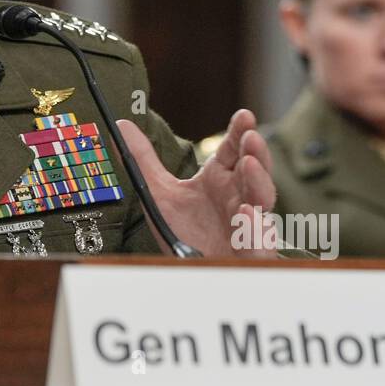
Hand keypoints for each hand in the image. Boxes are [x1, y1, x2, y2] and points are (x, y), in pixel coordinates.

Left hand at [117, 109, 277, 257]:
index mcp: (220, 178)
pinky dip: (254, 229)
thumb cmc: (184, 230)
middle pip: (255, 169)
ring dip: (259, 182)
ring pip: (262, 201)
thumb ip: (143, 159)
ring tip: (249, 165)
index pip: (234, 149)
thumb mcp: (159, 192)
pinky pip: (257, 242)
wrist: (190, 270)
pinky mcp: (249, 252)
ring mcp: (247, 223)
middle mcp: (238, 196)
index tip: (244, 115)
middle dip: (256, 152)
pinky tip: (246, 215)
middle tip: (250, 137)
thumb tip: (122, 125)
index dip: (240, 131)